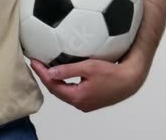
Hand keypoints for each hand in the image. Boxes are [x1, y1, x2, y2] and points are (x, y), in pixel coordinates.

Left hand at [29, 52, 149, 112]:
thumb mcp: (88, 67)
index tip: (34, 61)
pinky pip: (73, 91)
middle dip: (46, 77)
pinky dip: (65, 82)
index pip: (53, 86)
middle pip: (57, 91)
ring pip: (65, 92)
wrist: (131, 80)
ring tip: (47, 67)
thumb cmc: (113, 73)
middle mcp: (80, 103)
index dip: (41, 73)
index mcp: (77, 97)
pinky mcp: (91, 99)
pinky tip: (63, 72)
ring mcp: (86, 103)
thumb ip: (68, 70)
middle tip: (37, 63)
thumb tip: (50, 72)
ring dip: (55, 80)